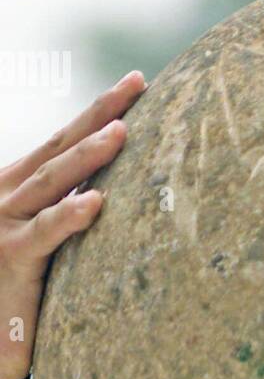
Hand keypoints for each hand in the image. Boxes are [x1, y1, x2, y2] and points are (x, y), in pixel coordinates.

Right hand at [0, 70, 144, 378]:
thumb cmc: (16, 295)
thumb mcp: (40, 245)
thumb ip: (63, 215)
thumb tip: (107, 193)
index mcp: (17, 189)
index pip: (62, 142)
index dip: (96, 111)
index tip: (134, 83)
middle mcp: (7, 198)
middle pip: (60, 148)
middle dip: (99, 113)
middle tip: (136, 84)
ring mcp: (5, 226)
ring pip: (53, 183)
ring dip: (88, 155)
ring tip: (122, 132)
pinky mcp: (12, 262)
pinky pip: (46, 235)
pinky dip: (71, 217)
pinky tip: (97, 203)